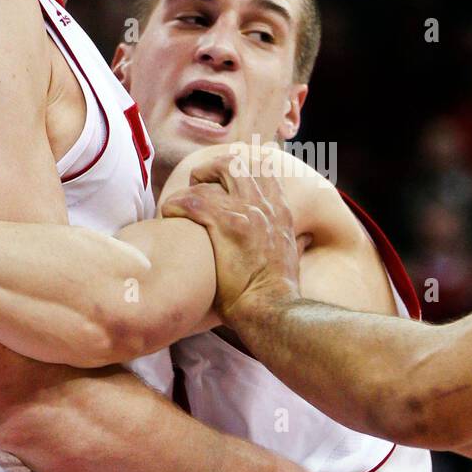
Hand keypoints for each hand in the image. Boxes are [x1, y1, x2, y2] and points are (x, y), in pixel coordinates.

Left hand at [161, 151, 300, 323]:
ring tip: (182, 202)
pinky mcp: (228, 224)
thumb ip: (295, 241)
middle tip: (199, 185)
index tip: (221, 180)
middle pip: (238, 162)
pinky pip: (192, 200)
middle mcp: (266, 205)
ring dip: (195, 182)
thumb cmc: (276, 294)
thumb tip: (303, 238)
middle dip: (213, 168)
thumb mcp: (292, 257)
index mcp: (281, 211)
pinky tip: (169, 216)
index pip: (263, 170)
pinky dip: (175, 205)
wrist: (271, 309)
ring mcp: (248, 212)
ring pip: (218, 171)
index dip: (238, 169)